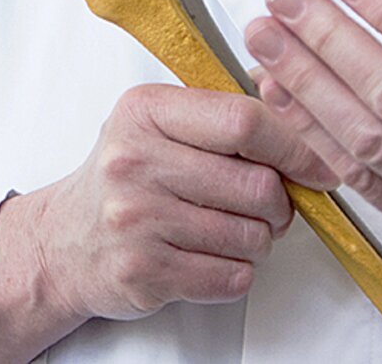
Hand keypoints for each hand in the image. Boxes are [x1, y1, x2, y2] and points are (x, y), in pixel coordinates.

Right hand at [0, 82, 335, 362]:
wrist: (64, 241)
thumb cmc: (124, 179)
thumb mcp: (157, 123)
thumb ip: (221, 112)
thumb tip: (299, 104)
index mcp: (145, 111)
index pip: (244, 121)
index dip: (295, 146)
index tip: (316, 165)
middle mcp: (134, 161)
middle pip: (258, 185)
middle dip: (279, 203)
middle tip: (265, 205)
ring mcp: (136, 218)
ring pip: (252, 236)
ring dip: (256, 240)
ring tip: (227, 230)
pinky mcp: (144, 271)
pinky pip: (232, 277)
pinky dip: (234, 272)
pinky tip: (207, 256)